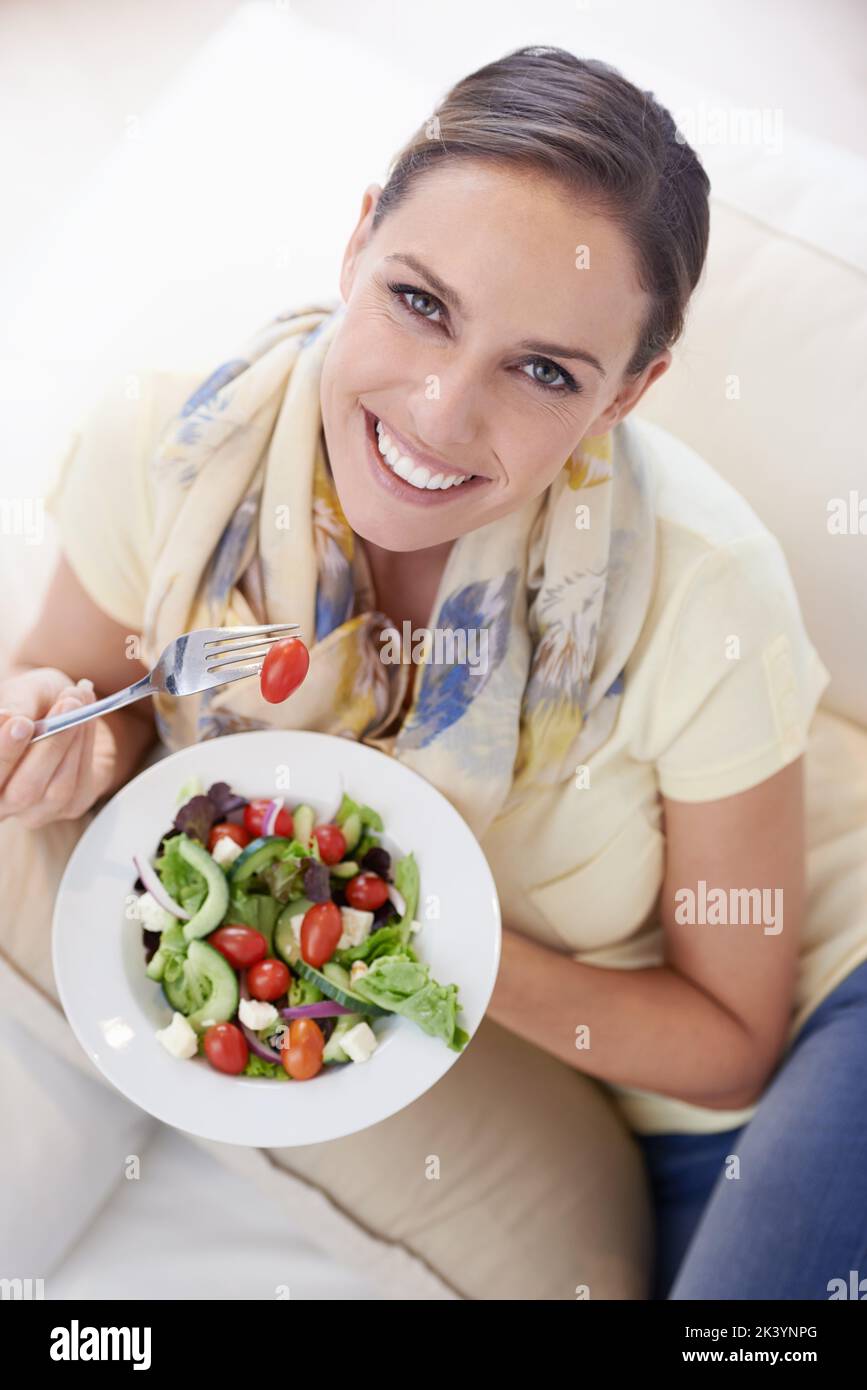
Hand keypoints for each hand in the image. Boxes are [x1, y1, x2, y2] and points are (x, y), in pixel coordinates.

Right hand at [0, 666, 103, 827]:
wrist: (61, 710)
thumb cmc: (30, 704)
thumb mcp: (22, 694)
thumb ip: (17, 707)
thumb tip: (8, 718)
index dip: (4, 752)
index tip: (19, 722)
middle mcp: (4, 803)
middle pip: (23, 793)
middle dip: (47, 749)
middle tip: (64, 707)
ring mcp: (37, 811)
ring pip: (58, 789)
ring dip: (72, 740)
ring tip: (76, 700)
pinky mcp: (71, 806)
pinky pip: (81, 781)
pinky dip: (86, 744)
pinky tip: (86, 716)